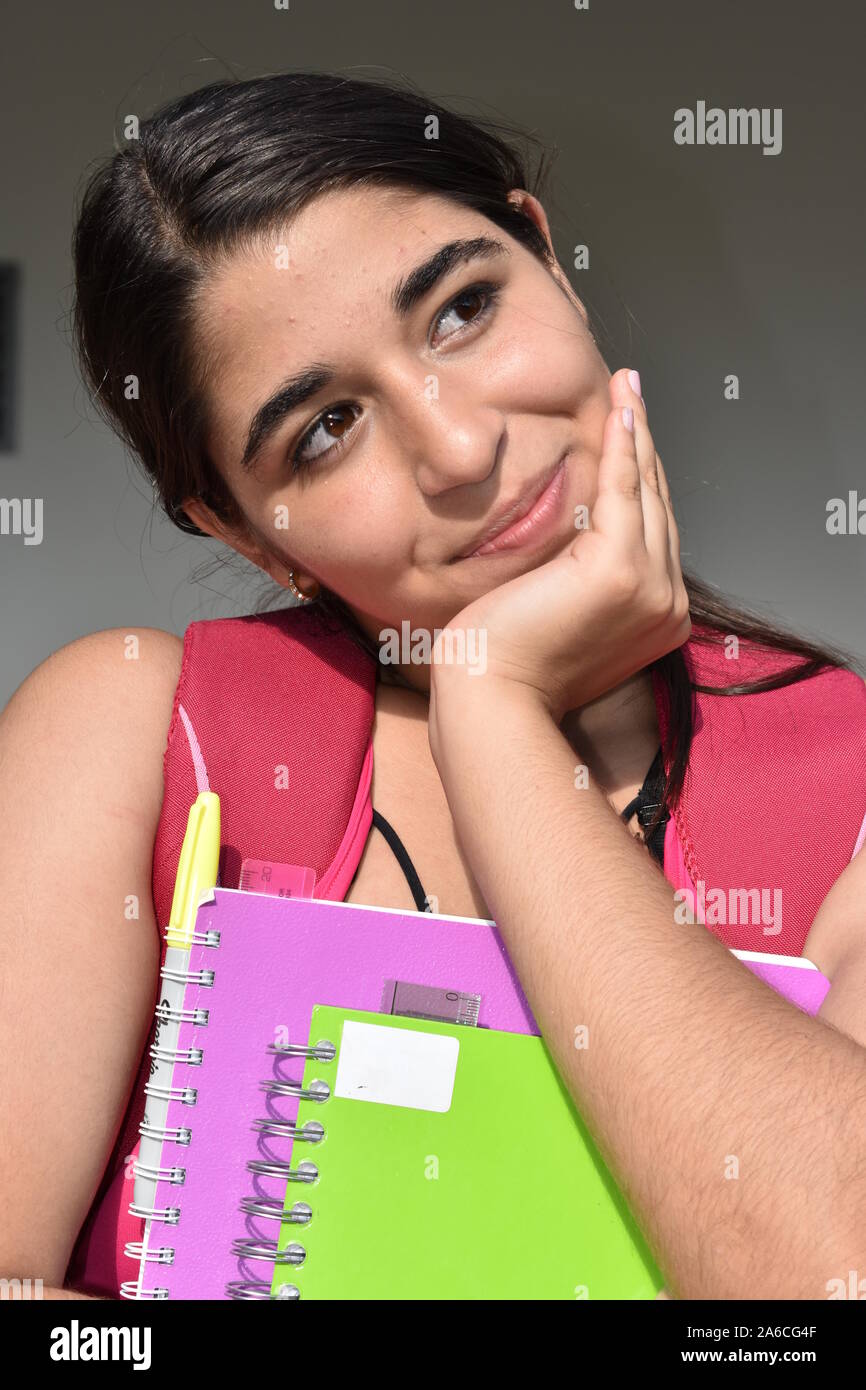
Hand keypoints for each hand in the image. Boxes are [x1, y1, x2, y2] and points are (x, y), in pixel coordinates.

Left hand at [429, 367, 690, 725]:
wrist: (492, 698)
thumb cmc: (507, 668)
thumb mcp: (559, 620)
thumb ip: (581, 585)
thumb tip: (571, 552)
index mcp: (658, 619)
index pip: (652, 534)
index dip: (642, 480)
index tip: (630, 436)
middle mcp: (668, 605)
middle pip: (658, 507)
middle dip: (645, 446)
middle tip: (633, 393)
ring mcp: (652, 588)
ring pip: (647, 492)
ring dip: (638, 431)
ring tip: (629, 385)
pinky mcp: (621, 569)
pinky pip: (626, 489)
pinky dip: (625, 442)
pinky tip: (622, 407)